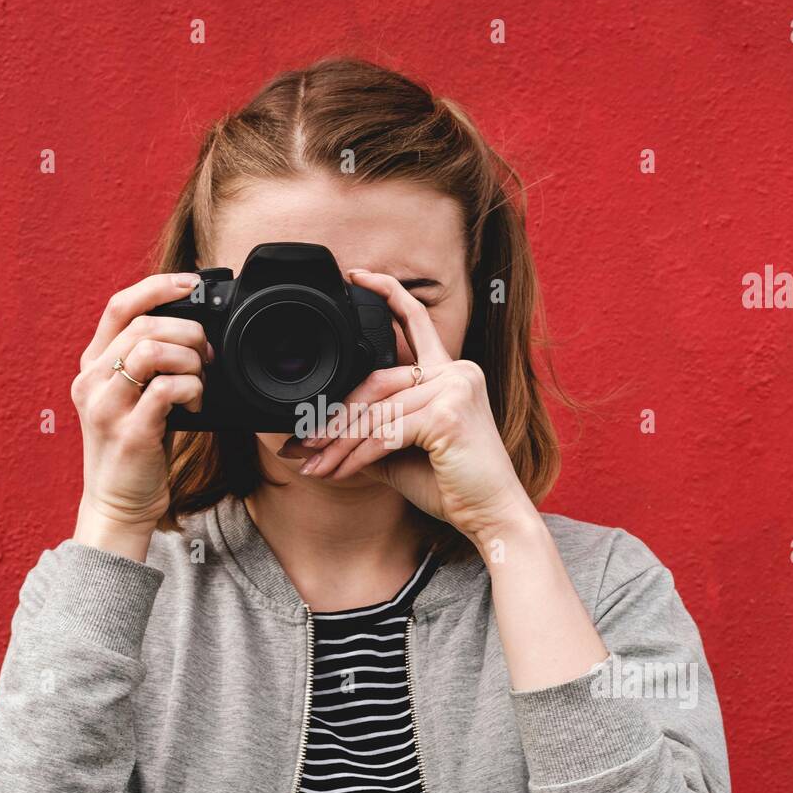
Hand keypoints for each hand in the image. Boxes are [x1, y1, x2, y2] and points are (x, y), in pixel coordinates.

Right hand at [69, 273, 211, 557]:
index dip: (158, 286)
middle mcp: (91, 381)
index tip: (193, 283)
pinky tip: (196, 404)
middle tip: (207, 353)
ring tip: (199, 380)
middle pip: (143, 325)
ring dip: (189, 359)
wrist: (119, 504)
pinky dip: (191, 389)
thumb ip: (149, 364)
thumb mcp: (132, 397)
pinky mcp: (128, 432)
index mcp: (93, 366)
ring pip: (151, 351)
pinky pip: (165, 389)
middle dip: (188, 330)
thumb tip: (195, 330)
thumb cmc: (135, 447)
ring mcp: (106, 407)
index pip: (119, 305)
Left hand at [292, 269, 537, 544]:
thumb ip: (370, 432)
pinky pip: (387, 432)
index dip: (387, 293)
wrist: (492, 516)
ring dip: (338, 442)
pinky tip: (339, 472)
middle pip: (377, 381)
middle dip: (335, 415)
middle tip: (300, 441)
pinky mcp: (448, 414)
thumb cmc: (451, 485)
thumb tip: (312, 436)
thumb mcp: (401, 452)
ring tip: (312, 464)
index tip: (356, 276)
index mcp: (450, 372)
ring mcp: (455, 389)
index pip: (416, 322)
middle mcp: (456, 371)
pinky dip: (357, 455)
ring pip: (377, 411)